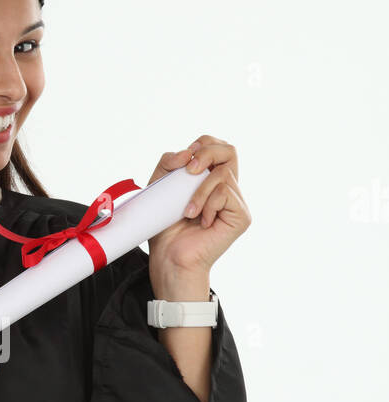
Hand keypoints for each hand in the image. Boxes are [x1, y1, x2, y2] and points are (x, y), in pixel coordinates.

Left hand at [146, 135, 251, 296]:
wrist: (169, 258)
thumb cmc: (165, 228)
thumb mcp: (160, 188)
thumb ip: (168, 164)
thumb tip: (186, 153)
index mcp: (212, 180)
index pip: (218, 147)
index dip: (204, 144)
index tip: (185, 158)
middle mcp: (228, 189)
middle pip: (230, 151)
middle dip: (206, 153)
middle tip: (189, 170)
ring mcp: (236, 203)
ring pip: (223, 174)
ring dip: (199, 191)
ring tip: (188, 212)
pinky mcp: (241, 216)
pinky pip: (226, 193)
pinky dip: (208, 204)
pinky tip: (201, 222)